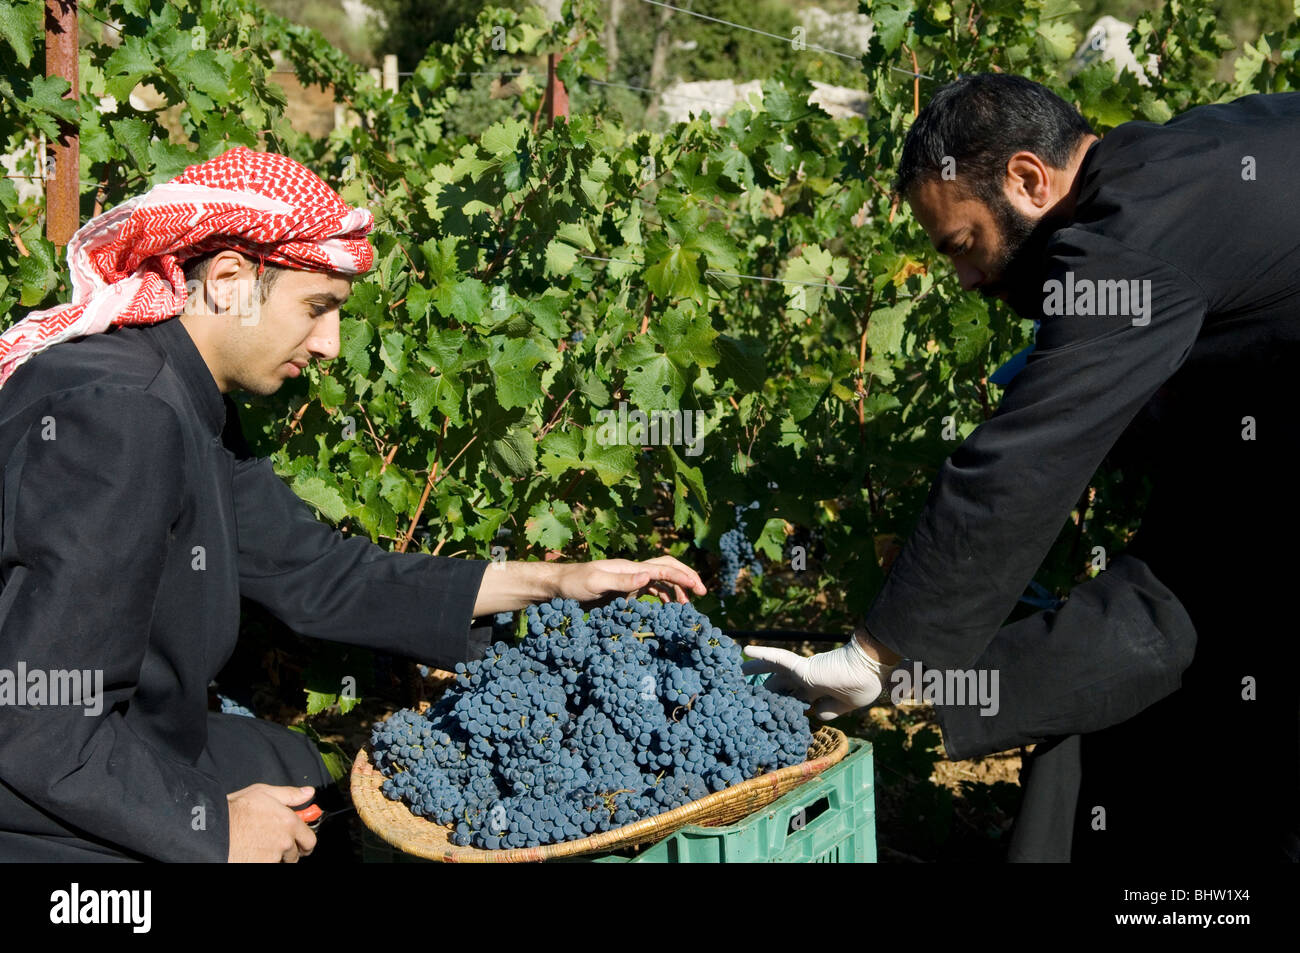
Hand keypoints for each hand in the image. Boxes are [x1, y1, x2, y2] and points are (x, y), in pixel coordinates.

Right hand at [227, 784, 317, 862]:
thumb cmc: (236, 809)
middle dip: (288, 851)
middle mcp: (284, 842)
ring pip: (280, 862)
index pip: (310, 840)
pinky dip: (261, 861)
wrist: (214, 829)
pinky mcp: (261, 866)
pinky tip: (251, 853)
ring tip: (257, 846)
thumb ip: (290, 794)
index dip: (304, 842)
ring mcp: (272, 857)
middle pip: (295, 855)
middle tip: (274, 844)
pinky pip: (267, 865)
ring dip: (274, 857)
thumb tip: (308, 793)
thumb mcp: (263, 792)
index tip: (300, 842)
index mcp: (289, 823)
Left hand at [557, 556, 706, 605]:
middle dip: (685, 577)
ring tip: (686, 606)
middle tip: (701, 592)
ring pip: (660, 579)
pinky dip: (662, 596)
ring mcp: (628, 580)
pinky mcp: (623, 591)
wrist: (557, 587)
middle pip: (666, 567)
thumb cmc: (573, 584)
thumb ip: (622, 581)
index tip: (698, 589)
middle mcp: (632, 571)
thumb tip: (649, 576)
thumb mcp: (596, 584)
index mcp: (629, 567)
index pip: (663, 568)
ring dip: (675, 589)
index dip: (682, 577)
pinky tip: (666, 608)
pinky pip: (649, 590)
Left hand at [743, 629, 900, 720]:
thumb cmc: (861, 686)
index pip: (792, 698)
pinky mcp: (802, 666)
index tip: (764, 709)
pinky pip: (778, 658)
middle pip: (777, 682)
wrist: (869, 671)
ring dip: (754, 668)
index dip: (779, 702)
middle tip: (744, 691)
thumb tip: (811, 715)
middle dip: (762, 687)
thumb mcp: (843, 707)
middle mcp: (806, 681)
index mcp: (816, 691)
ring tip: (737, 669)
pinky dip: (762, 654)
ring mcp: (802, 672)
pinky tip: (746, 650)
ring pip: (772, 668)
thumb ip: (826, 712)